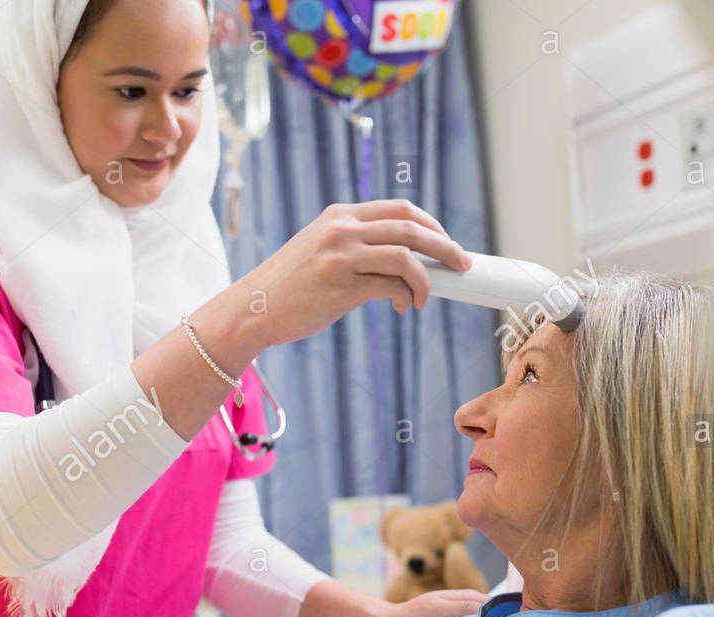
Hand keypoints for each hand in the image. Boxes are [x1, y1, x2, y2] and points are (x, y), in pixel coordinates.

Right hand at [235, 199, 471, 349]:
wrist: (252, 310)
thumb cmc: (289, 288)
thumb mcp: (320, 251)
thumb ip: (356, 246)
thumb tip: (405, 261)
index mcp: (339, 216)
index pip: (400, 209)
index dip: (432, 225)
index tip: (447, 244)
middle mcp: (342, 229)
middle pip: (411, 226)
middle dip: (445, 247)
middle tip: (462, 265)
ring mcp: (341, 255)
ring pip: (406, 255)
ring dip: (427, 278)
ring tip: (424, 297)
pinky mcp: (340, 285)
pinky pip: (391, 285)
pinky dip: (407, 295)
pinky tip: (403, 306)